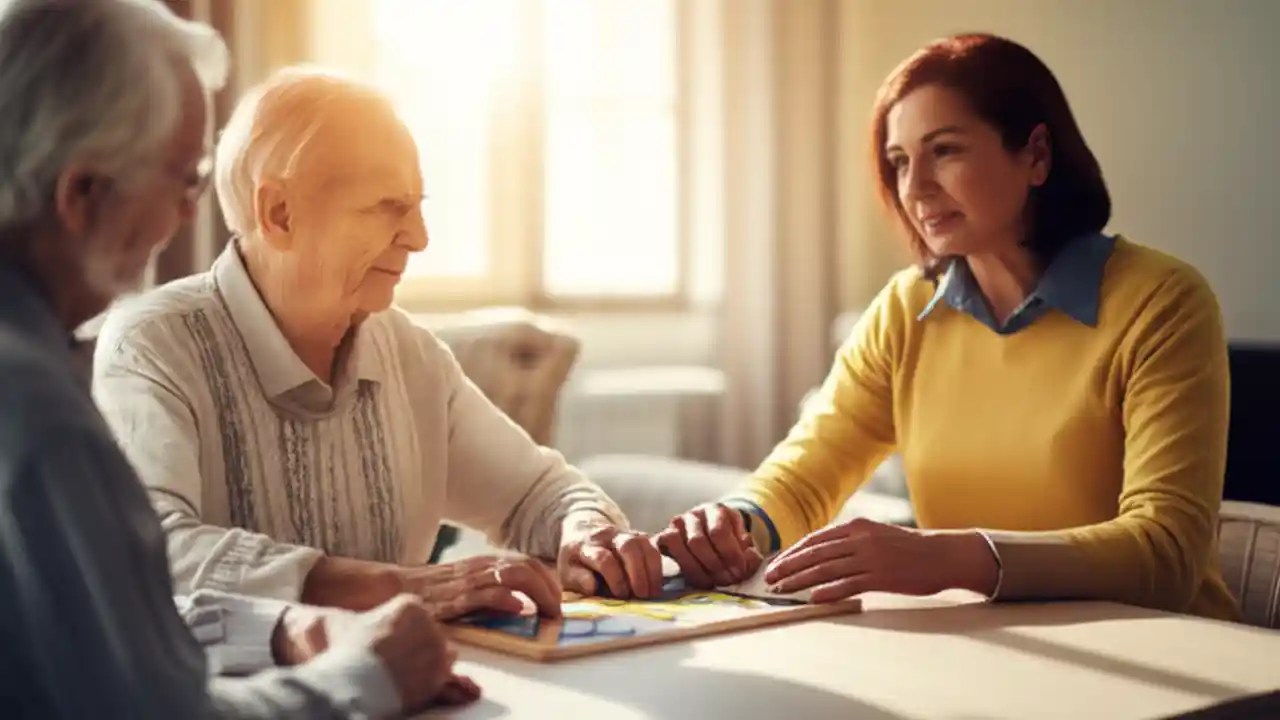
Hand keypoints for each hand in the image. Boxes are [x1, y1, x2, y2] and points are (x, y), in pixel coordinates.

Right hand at [271, 600, 481, 708]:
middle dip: (417, 644)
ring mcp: (438, 649)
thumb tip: (314, 611)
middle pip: (429, 632)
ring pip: (441, 653)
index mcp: (409, 605)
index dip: (400, 630)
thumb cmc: (344, 651)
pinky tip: (413, 686)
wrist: (354, 686)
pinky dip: (431, 681)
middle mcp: (430, 623)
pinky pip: (444, 676)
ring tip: (406, 674)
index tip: (386, 643)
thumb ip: (342, 618)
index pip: (414, 614)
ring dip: (429, 661)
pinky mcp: (441, 675)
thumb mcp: (336, 624)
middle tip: (395, 661)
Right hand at [401, 555, 563, 619]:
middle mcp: (480, 567)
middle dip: (549, 586)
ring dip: (538, 592)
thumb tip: (522, 601)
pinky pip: (485, 593)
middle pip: (526, 566)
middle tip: (559, 610)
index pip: (526, 562)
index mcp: (484, 563)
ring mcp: (468, 581)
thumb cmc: (429, 590)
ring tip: (549, 612)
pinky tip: (518, 609)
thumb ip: (490, 587)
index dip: (548, 579)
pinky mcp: (455, 598)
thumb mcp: (464, 583)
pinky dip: (505, 599)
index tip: (559, 599)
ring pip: (514, 575)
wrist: (392, 587)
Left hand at [558, 521, 664, 598]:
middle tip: (641, 595)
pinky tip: (656, 584)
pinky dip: (657, 566)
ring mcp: (625, 533)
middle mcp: (607, 535)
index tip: (621, 596)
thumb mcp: (567, 573)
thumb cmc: (576, 563)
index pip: (604, 558)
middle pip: (628, 546)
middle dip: (637, 572)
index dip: (615, 578)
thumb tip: (592, 587)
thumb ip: (578, 580)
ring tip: (652, 593)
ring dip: (651, 570)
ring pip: (644, 544)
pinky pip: (653, 546)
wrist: (582, 535)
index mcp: (585, 546)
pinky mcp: (639, 536)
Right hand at [655, 504, 761, 587]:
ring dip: (696, 569)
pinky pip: (662, 548)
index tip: (739, 570)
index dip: (729, 554)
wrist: (714, 538)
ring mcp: (677, 524)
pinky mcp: (664, 536)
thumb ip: (750, 554)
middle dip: (714, 565)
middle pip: (697, 541)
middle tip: (727, 580)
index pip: (718, 531)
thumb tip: (748, 560)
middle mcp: (694, 514)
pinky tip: (698, 578)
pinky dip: (680, 566)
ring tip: (713, 582)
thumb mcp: (745, 545)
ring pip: (676, 543)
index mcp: (717, 510)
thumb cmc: (732, 543)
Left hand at [763, 518, 997, 601]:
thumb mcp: (876, 535)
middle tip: (770, 578)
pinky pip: (848, 584)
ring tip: (783, 590)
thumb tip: (821, 554)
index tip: (776, 563)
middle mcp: (860, 539)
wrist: (943, 555)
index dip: (792, 552)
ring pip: (826, 569)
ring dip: (800, 580)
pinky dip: (828, 591)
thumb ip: (850, 542)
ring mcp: (870, 558)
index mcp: (857, 527)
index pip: (815, 539)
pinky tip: (813, 598)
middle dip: (788, 566)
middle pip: (815, 553)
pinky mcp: (881, 577)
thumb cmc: (909, 549)